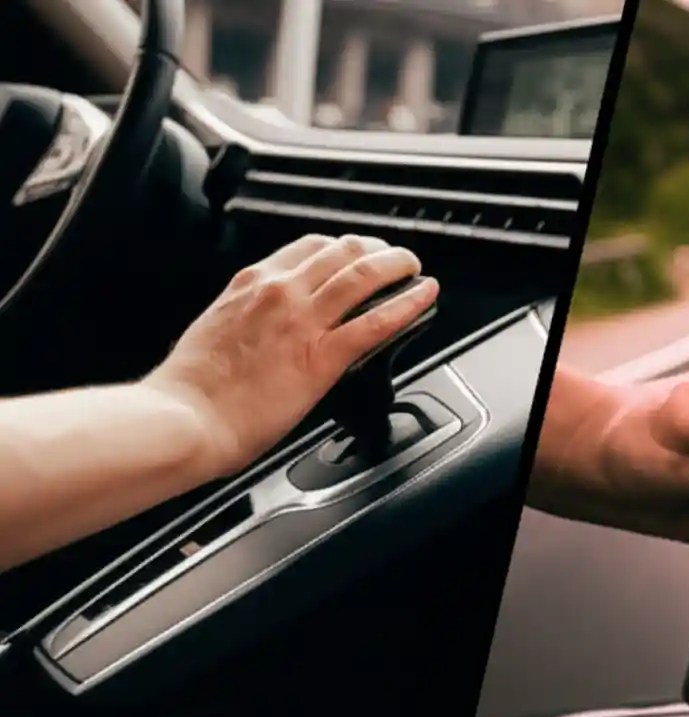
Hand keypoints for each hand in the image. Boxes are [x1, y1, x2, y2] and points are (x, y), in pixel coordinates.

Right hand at [142, 234, 438, 477]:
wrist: (182, 419)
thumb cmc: (191, 389)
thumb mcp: (218, 329)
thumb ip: (249, 317)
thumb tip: (268, 325)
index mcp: (251, 283)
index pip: (309, 246)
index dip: (342, 246)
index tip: (356, 252)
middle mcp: (281, 292)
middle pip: (343, 251)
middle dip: (376, 249)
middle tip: (395, 257)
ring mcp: (304, 321)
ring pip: (365, 274)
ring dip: (398, 265)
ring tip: (414, 268)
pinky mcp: (322, 357)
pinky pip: (378, 320)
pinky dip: (409, 303)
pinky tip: (425, 297)